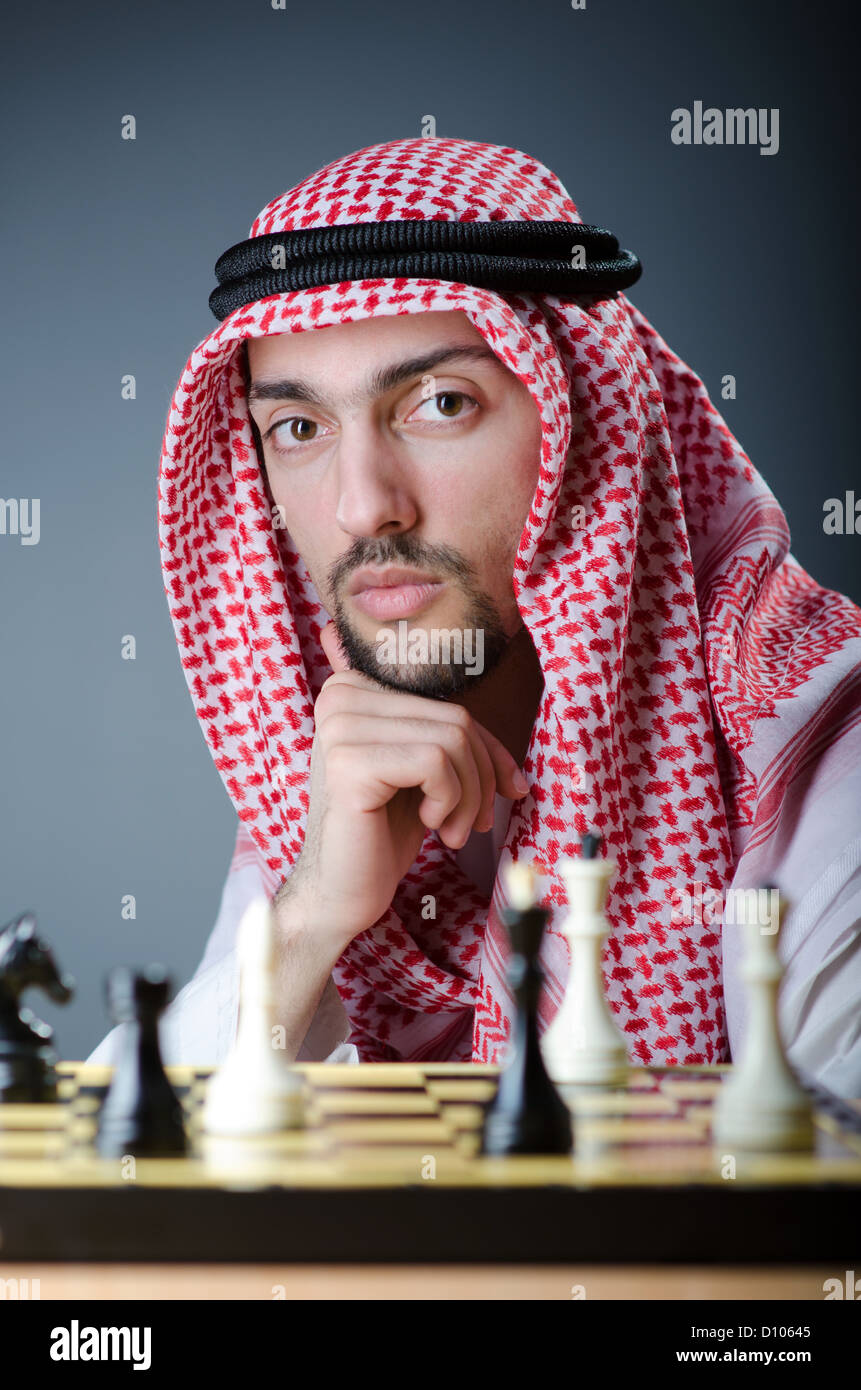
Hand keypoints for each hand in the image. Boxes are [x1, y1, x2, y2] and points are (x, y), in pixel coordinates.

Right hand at [282, 620, 527, 945]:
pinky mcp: (348, 763)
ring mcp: (340, 728)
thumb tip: (519, 775)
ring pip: (452, 739)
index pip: (451, 705)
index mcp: (356, 690)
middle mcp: (341, 697)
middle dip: (482, 778)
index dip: (489, 750)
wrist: (340, 890)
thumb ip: (456, 748)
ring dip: (468, 796)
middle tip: (473, 824)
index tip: (507, 790)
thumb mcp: (423, 777)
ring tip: (451, 831)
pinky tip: (427, 824)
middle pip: (456, 720)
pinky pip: (434, 762)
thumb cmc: (383, 833)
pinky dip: (448, 800)